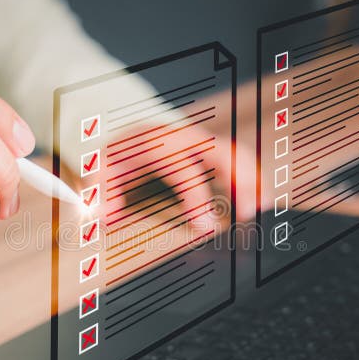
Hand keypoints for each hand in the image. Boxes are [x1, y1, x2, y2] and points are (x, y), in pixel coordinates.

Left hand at [103, 88, 257, 225]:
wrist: (119, 134)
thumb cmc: (114, 157)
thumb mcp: (97, 169)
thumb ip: (97, 191)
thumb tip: (102, 213)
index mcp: (155, 144)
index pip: (183, 167)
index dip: (196, 196)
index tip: (205, 225)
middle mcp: (181, 138)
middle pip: (220, 150)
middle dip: (239, 181)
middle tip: (246, 214)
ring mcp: (197, 141)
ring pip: (233, 151)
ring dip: (251, 177)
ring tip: (261, 205)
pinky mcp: (206, 149)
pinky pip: (234, 157)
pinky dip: (249, 175)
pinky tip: (258, 197)